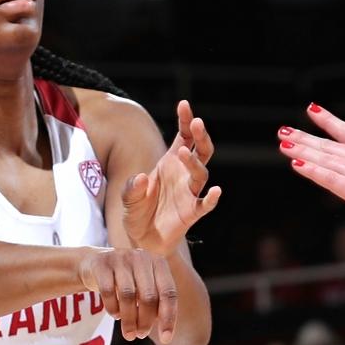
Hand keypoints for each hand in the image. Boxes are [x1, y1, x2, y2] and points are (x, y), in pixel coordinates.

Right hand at [78, 247, 178, 342]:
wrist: (94, 263)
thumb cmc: (127, 281)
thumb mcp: (144, 287)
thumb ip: (156, 304)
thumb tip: (165, 334)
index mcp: (158, 263)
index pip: (169, 293)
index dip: (168, 317)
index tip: (165, 338)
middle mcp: (141, 257)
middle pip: (148, 296)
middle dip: (146, 321)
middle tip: (141, 335)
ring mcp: (120, 258)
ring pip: (128, 295)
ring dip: (129, 319)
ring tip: (129, 333)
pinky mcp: (101, 263)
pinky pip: (108, 291)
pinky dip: (112, 308)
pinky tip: (115, 315)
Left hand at [123, 99, 220, 255]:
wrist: (142, 240)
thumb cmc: (138, 212)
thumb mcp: (128, 198)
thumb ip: (132, 188)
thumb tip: (143, 177)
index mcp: (170, 163)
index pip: (184, 137)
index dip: (186, 121)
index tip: (185, 105)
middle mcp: (184, 175)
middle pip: (200, 151)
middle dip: (200, 136)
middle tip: (197, 123)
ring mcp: (190, 193)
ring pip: (201, 174)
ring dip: (194, 162)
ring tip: (182, 153)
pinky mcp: (192, 213)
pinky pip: (205, 204)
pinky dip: (212, 198)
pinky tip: (216, 191)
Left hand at [279, 104, 344, 240]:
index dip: (329, 120)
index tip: (312, 109)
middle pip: (330, 145)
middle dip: (305, 138)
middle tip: (284, 130)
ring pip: (326, 159)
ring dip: (302, 151)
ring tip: (283, 143)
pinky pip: (330, 180)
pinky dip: (312, 171)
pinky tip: (296, 164)